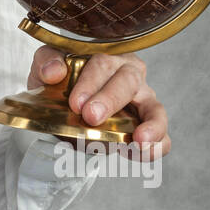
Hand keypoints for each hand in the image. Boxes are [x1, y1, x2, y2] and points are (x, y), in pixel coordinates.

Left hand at [28, 46, 171, 156]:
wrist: (60, 111)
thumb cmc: (61, 83)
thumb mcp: (47, 67)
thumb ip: (46, 62)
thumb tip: (53, 72)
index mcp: (109, 57)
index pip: (103, 64)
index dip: (90, 83)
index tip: (75, 103)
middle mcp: (130, 75)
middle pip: (128, 82)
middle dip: (110, 100)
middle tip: (92, 117)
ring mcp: (144, 102)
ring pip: (155, 109)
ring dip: (150, 125)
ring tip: (139, 140)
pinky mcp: (148, 128)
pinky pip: (163, 138)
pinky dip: (158, 146)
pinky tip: (142, 153)